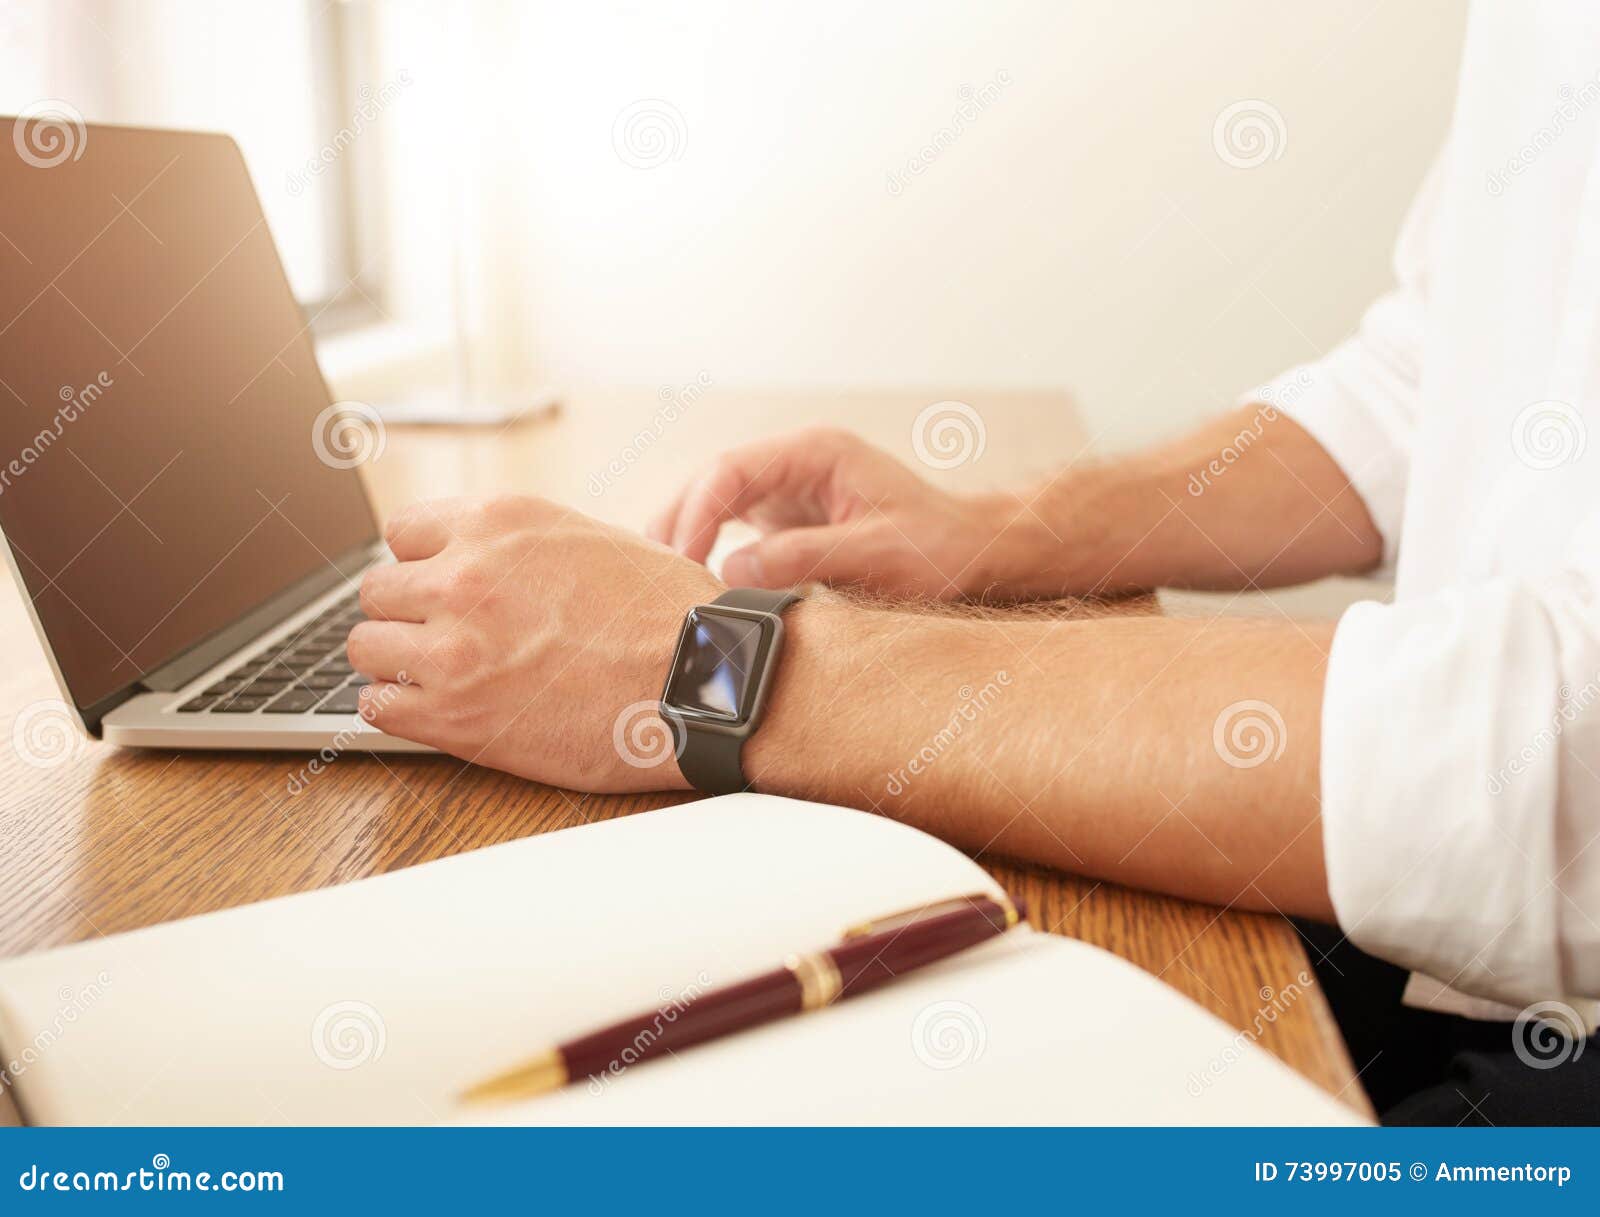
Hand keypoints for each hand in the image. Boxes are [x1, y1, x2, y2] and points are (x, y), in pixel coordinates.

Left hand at [348, 495, 720, 790]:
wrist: (704, 680)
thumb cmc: (671, 616)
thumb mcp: (594, 541)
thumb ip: (527, 548)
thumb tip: (497, 563)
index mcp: (501, 522)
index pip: (403, 532)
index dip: (422, 566)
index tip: (439, 589)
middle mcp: (466, 573)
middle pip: (377, 589)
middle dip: (406, 615)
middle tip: (441, 640)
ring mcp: (453, 643)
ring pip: (365, 646)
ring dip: (395, 662)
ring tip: (433, 678)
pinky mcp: (453, 712)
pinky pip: (375, 705)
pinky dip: (396, 709)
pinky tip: (431, 711)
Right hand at [648, 428, 1043, 598]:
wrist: (975, 555)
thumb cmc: (938, 549)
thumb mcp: (875, 555)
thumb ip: (803, 558)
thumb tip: (730, 571)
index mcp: (817, 452)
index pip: (732, 470)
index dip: (697, 512)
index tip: (680, 559)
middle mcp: (797, 463)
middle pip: (713, 481)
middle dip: (679, 522)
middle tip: (655, 575)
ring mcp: (790, 489)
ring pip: (716, 502)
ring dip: (686, 535)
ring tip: (661, 580)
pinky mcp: (789, 520)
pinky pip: (733, 527)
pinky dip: (707, 550)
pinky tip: (690, 581)